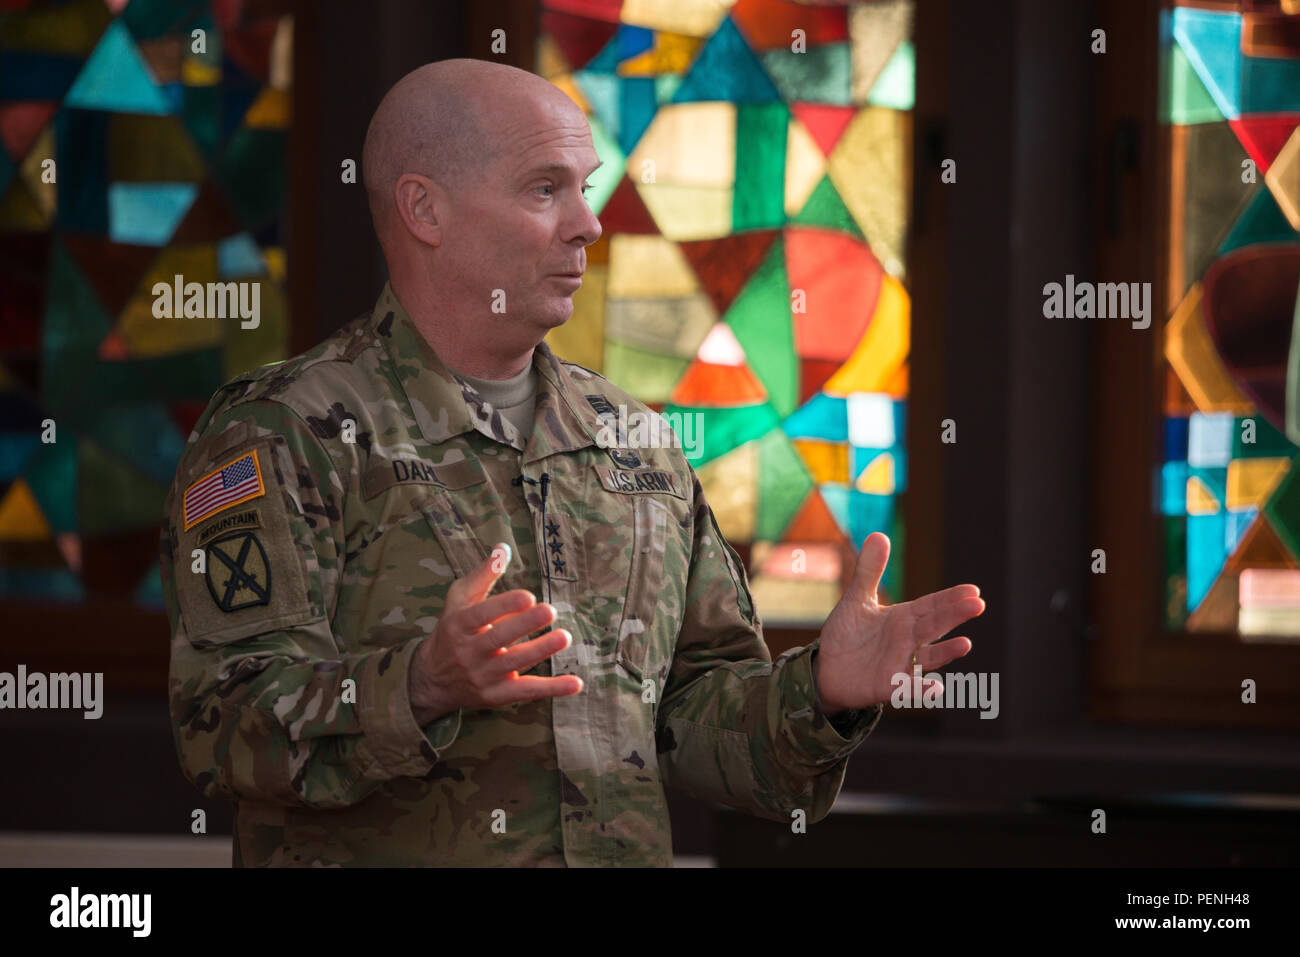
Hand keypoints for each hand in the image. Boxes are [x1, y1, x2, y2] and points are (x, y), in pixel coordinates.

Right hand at [409, 543, 582, 722]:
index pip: (482, 614)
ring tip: (564, 637)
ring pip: (514, 664)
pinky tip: (576, 683)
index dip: (504, 606)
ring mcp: (483, 676)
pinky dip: (551, 689)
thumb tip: (504, 548)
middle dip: (524, 625)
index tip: (527, 596)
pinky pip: (526, 692)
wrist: (432, 679)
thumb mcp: (459, 599)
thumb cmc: (453, 629)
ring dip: (540, 651)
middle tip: (550, 610)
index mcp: (459, 624)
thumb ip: (483, 574)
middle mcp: (469, 651)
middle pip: (498, 638)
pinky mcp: (496, 696)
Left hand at [815, 533, 984, 713]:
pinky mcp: (888, 685)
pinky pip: (908, 688)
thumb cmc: (848, 634)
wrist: (828, 668)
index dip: (950, 598)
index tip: (973, 591)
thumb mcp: (857, 599)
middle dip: (954, 616)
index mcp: (904, 618)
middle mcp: (908, 641)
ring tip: (965, 644)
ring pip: (929, 657)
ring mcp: (902, 664)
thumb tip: (880, 534)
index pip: (931, 605)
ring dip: (946, 652)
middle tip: (977, 604)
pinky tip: (936, 689)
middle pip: (934, 626)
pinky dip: (922, 690)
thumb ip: (870, 571)